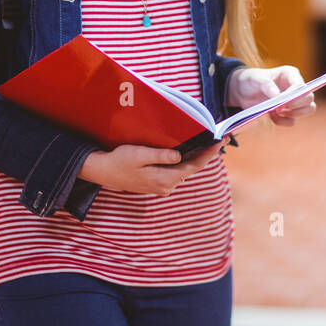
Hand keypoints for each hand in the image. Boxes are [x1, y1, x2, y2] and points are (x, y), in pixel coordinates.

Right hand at [79, 142, 221, 195]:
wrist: (104, 173)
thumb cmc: (120, 161)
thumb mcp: (139, 155)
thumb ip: (160, 155)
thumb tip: (179, 156)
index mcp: (165, 179)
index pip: (194, 166)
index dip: (209, 154)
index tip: (221, 141)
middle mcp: (167, 186)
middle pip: (192, 168)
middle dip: (206, 153)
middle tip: (221, 138)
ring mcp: (163, 186)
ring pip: (185, 170)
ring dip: (197, 157)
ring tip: (208, 142)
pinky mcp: (158, 183)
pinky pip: (177, 171)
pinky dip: (186, 161)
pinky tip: (190, 151)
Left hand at [227, 65, 316, 126]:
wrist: (242, 91)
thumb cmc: (251, 80)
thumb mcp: (255, 78)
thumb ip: (266, 84)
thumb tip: (277, 96)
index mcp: (290, 74)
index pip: (301, 86)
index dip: (295, 96)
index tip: (282, 103)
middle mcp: (296, 87)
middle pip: (309, 99)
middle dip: (296, 106)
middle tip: (279, 109)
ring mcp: (294, 100)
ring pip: (308, 110)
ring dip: (293, 114)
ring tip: (277, 112)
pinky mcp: (288, 112)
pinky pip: (292, 121)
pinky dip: (283, 121)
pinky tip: (271, 116)